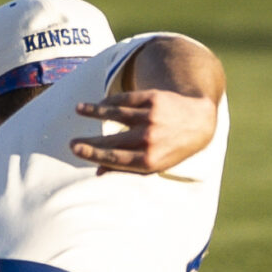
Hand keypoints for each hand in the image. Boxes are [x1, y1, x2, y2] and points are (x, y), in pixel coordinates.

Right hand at [70, 90, 218, 175]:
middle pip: (111, 140)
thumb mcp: (155, 164)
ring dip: (94, 110)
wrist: (199, 122)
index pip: (114, 158)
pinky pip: (125, 99)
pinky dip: (110, 101)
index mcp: (150, 160)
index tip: (75, 151)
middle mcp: (150, 138)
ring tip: (78, 109)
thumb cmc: (171, 148)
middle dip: (89, 142)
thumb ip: (127, 168)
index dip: (93, 155)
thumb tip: (98, 173)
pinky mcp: (153, 99)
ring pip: (115, 113)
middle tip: (71, 144)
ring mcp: (152, 117)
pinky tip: (99, 103)